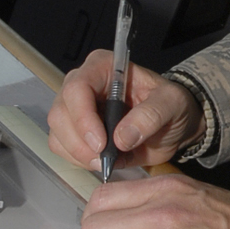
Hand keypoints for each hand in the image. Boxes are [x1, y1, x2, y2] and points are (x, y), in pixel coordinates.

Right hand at [47, 50, 204, 171]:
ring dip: (78, 154)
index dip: (83, 117)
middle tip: (104, 159)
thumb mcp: (172, 103)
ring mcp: (74, 108)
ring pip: (57, 133)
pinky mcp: (73, 130)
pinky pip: (61, 148)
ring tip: (107, 161)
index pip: (78, 88)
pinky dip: (78, 160)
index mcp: (103, 67)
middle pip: (60, 113)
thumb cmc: (170, 106)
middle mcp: (82, 84)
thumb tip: (121, 138)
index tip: (101, 143)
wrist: (171, 125)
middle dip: (80, 142)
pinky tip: (101, 161)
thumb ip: (151, 115)